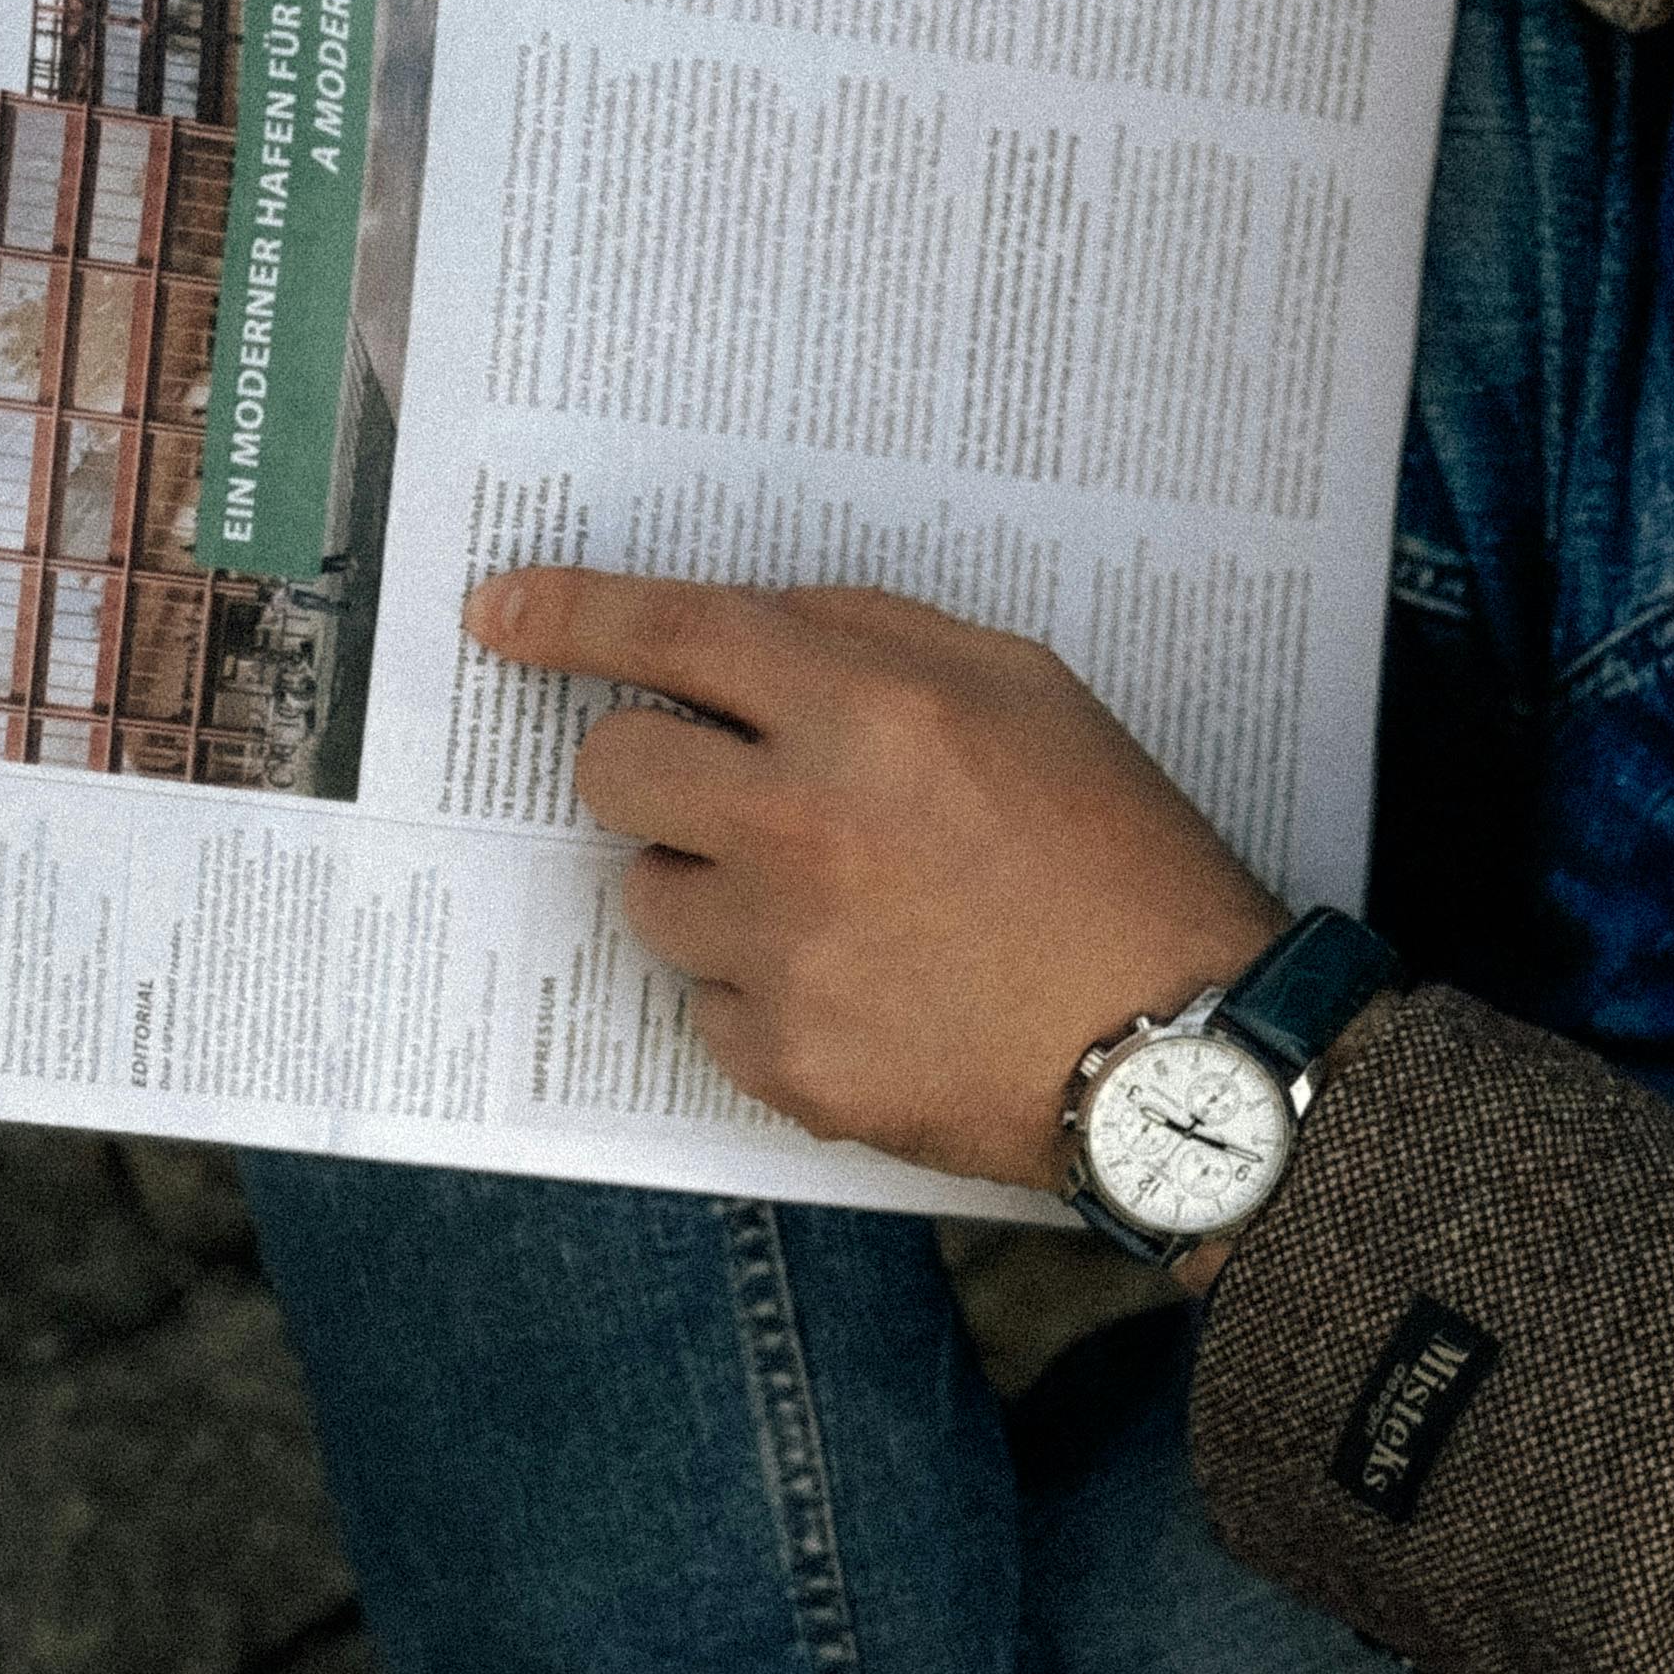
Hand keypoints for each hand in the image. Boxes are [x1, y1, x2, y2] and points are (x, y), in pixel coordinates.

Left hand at [465, 571, 1291, 1190]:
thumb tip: (741, 630)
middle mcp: (807, 823)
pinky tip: (861, 992)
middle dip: (648, 769)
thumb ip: (872, 639)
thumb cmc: (1111, 856)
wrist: (1175, 1048)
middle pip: (615, 768)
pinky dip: (760, 998)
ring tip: (834, 909)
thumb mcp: (1023, 691)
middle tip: (721, 791)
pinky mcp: (783, 1059)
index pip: (670, 634)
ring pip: (648, 895)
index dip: (566, 616)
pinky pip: (704, 1008)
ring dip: (710, 891)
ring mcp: (785, 952)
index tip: (498, 613)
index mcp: (870, 710)